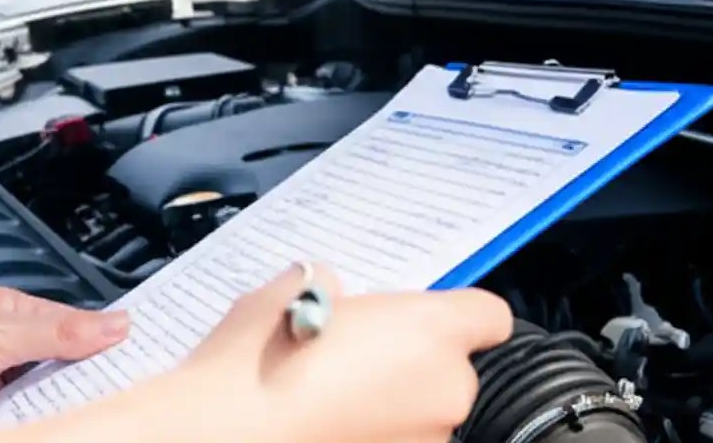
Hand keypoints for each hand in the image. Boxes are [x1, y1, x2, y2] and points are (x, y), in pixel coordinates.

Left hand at [0, 286, 129, 439]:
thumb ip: (58, 333)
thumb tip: (115, 323)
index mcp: (8, 315)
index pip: (74, 328)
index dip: (107, 343)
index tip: (142, 357)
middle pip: (58, 373)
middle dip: (82, 386)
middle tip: (118, 398)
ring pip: (36, 408)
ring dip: (50, 415)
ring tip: (84, 421)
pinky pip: (10, 433)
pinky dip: (24, 435)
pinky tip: (38, 436)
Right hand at [178, 263, 512, 442]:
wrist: (222, 433)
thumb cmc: (256, 361)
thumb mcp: (288, 291)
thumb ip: (326, 284)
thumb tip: (332, 289)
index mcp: (431, 332)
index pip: (490, 315)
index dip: (461, 312)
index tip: (430, 315)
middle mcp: (444, 391)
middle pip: (452, 367)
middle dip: (412, 361)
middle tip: (356, 354)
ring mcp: (426, 441)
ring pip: (423, 411)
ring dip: (392, 403)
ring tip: (330, 396)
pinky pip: (398, 438)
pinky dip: (374, 432)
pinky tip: (326, 423)